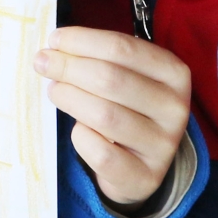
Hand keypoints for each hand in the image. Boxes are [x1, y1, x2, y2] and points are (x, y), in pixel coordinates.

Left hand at [37, 26, 190, 209]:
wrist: (139, 164)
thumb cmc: (125, 106)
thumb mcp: (124, 75)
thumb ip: (96, 57)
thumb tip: (54, 48)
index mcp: (173, 73)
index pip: (122, 49)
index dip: (81, 41)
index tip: (54, 40)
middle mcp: (174, 108)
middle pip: (110, 79)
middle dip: (68, 67)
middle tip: (43, 63)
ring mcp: (163, 145)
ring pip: (104, 115)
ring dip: (69, 98)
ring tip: (55, 91)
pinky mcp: (145, 176)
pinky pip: (101, 153)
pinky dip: (81, 137)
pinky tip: (78, 129)